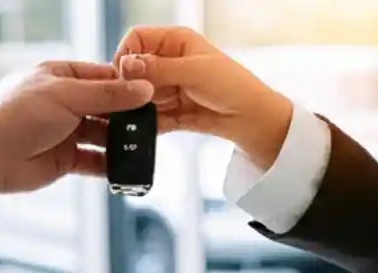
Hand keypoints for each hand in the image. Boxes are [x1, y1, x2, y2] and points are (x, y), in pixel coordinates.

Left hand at [0, 61, 154, 197]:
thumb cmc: (20, 117)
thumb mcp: (67, 96)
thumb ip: (108, 95)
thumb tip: (144, 89)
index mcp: (60, 77)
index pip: (102, 77)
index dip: (126, 85)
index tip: (150, 95)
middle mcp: (64, 102)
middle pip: (106, 107)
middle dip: (127, 116)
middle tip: (152, 123)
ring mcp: (65, 131)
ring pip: (102, 134)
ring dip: (121, 142)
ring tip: (142, 148)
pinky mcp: (65, 158)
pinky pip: (94, 161)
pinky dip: (110, 165)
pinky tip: (127, 168)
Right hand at [115, 27, 293, 169]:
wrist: (253, 120)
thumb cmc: (234, 86)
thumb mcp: (194, 71)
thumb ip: (158, 69)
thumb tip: (127, 66)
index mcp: (176, 42)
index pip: (138, 39)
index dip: (128, 55)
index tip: (124, 75)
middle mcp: (171, 62)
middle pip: (136, 70)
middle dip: (133, 86)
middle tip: (134, 100)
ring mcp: (171, 88)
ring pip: (140, 95)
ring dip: (140, 106)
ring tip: (144, 115)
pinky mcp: (173, 112)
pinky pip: (152, 117)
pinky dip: (149, 123)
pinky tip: (150, 128)